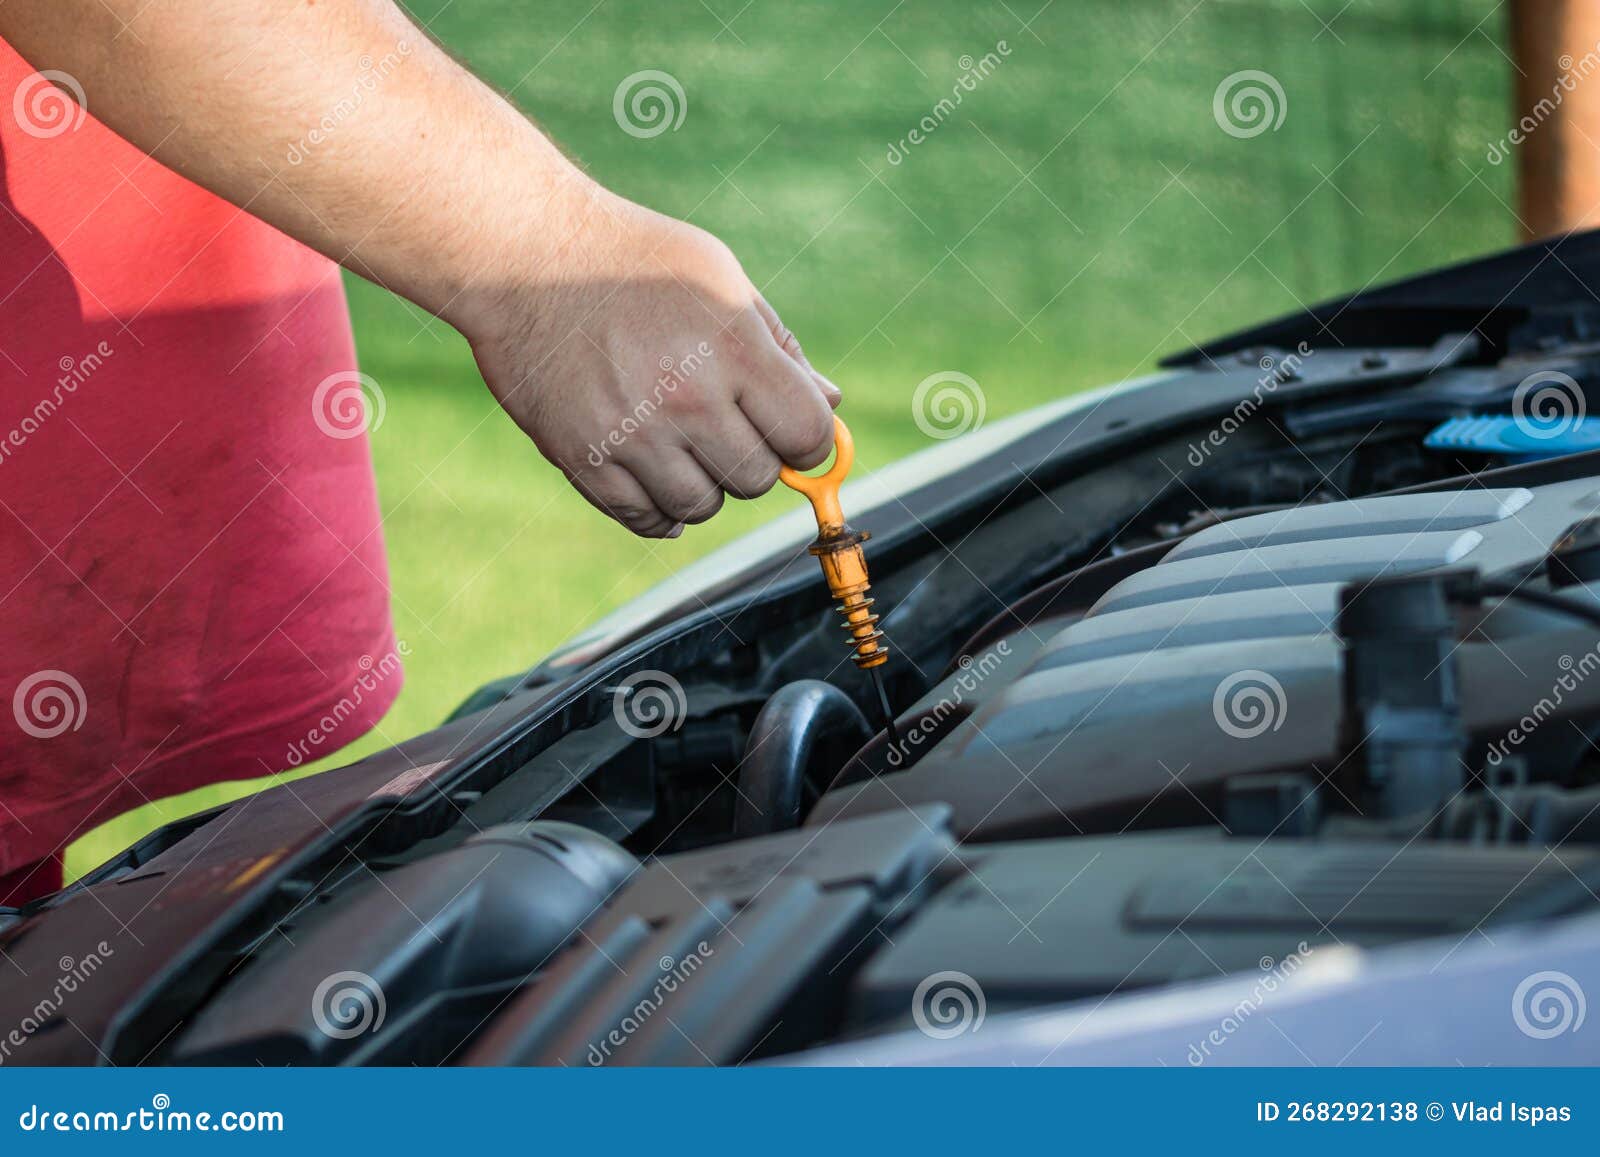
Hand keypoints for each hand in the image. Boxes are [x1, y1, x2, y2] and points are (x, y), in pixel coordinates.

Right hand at [466, 190, 840, 537]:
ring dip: (702, 484)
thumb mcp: (720, 279)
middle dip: (752, 458)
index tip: (789, 429)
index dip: (807, 439)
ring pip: (702, 506)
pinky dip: (658, 507)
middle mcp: (685, 398)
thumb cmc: (631, 258)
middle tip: (723, 424)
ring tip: (679, 440)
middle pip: (756, 479)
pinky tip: (653, 471)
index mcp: (731, 348)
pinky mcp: (584, 461)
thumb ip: (780, 348)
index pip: (806, 434)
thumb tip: (830, 405)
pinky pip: (646, 519)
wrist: (521, 254)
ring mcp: (632, 435)